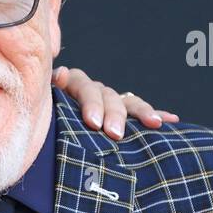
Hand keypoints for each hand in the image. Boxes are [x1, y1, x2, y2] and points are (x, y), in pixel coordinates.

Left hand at [52, 66, 179, 139]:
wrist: (43, 138)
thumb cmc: (40, 124)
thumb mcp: (41, 110)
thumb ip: (50, 95)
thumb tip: (61, 74)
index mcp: (70, 85)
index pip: (84, 87)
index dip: (91, 104)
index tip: (94, 124)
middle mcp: (91, 89)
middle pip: (107, 96)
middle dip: (114, 115)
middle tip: (115, 134)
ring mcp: (107, 100)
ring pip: (126, 102)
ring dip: (141, 112)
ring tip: (154, 123)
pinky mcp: (121, 112)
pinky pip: (140, 111)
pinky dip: (155, 114)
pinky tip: (172, 120)